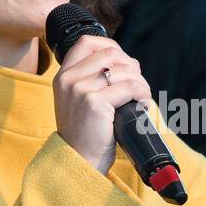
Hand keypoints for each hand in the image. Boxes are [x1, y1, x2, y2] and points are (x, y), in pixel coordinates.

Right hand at [53, 35, 153, 174]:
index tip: (125, 63)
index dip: (111, 46)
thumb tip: (125, 64)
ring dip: (141, 83)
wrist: (78, 162)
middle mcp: (69, 79)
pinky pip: (131, 87)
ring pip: (124, 70)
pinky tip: (142, 106)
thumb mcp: (77, 102)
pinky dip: (143, 94)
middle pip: (111, 54)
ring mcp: (80, 90)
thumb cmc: (84, 135)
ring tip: (141, 99)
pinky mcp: (94, 103)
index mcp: (63, 76)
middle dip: (131, 67)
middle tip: (137, 86)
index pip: (86, 42)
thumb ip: (90, 81)